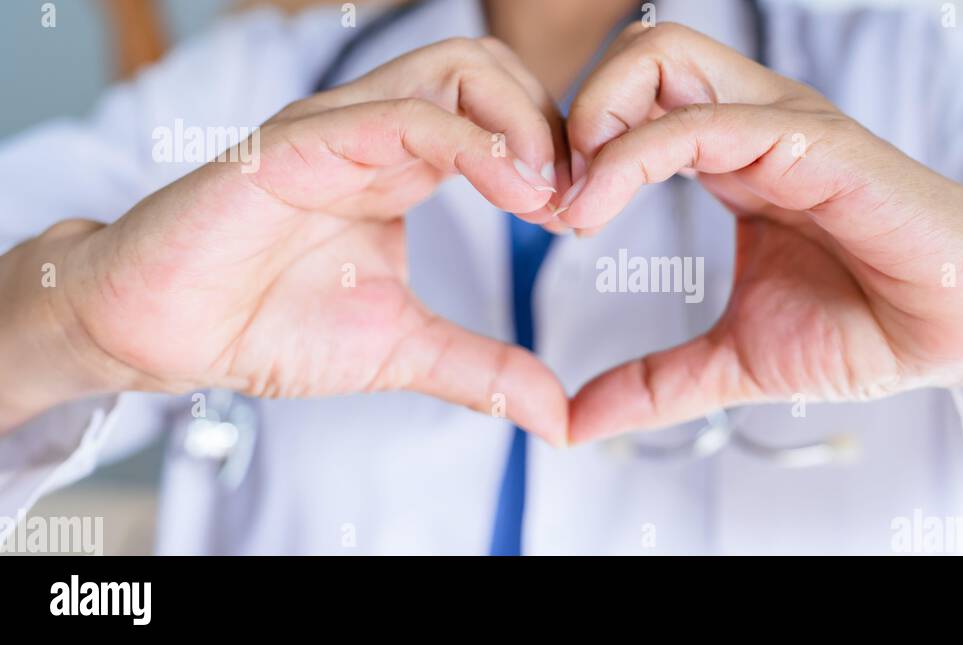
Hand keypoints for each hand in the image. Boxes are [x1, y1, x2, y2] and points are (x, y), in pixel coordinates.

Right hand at [11, 38, 572, 442]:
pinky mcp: (296, 144)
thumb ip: (481, 371)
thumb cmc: (266, 324)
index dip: (557, 155)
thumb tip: (557, 416)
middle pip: (490, 69)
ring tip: (549, 198)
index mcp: (401, 162)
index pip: (501, 114)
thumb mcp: (402, 349)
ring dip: (523, 124)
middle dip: (553, 126)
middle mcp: (374, 130)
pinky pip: (398, 114)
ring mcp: (335, 128)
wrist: (159, 335)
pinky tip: (513, 191)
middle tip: (577, 204)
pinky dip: (471, 142)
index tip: (584, 220)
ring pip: (454, 69)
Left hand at [561, 23, 962, 442]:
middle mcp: (753, 124)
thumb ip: (657, 383)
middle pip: (639, 54)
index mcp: (734, 155)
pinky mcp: (814, 144)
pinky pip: (707, 119)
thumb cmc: (870, 327)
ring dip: (593, 120)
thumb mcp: (736, 360)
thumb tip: (581, 421)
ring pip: (661, 58)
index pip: (633, 101)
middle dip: (573, 112)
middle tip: (551, 197)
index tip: (550, 219)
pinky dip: (634, 154)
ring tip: (574, 204)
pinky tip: (601, 207)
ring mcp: (784, 126)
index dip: (574, 147)